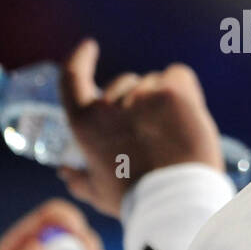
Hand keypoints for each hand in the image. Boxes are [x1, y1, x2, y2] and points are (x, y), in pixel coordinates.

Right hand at [57, 38, 223, 216]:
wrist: (177, 202)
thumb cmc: (136, 201)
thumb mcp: (100, 193)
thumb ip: (80, 180)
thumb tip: (63, 171)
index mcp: (86, 124)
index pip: (73, 79)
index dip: (80, 60)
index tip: (88, 48)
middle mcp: (110, 105)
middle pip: (123, 84)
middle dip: (135, 99)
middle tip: (152, 131)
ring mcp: (143, 95)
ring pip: (154, 82)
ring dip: (161, 99)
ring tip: (172, 134)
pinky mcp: (174, 92)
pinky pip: (178, 76)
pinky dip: (183, 89)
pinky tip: (186, 114)